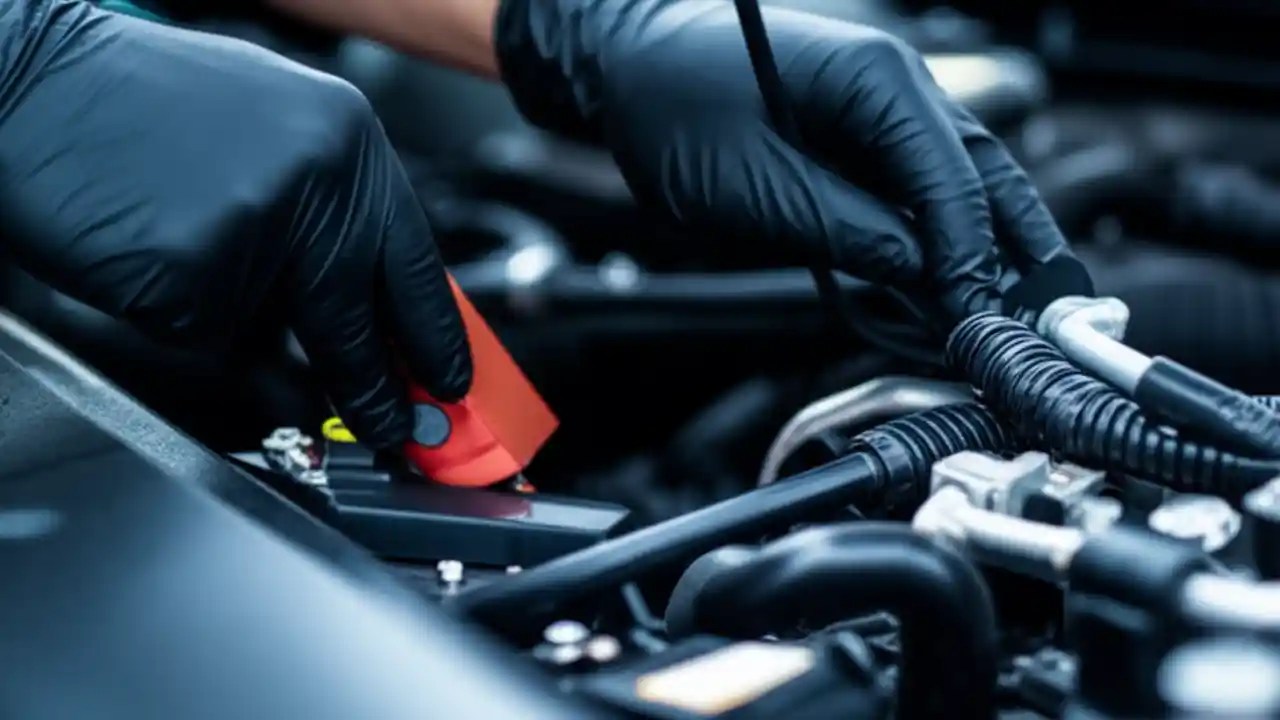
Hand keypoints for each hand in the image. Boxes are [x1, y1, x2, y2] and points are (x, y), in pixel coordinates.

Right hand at [0, 1, 470, 448]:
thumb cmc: (138, 104)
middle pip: (360, 318)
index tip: (453, 380)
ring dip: (231, 313)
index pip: (416, 264)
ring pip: (268, 329)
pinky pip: (204, 330)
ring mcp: (261, 229)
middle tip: (394, 426)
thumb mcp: (269, 132)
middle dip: (374, 384)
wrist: (32, 82)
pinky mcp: (197, 273)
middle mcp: (320, 179)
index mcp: (348, 139)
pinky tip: (146, 244)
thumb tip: (371, 302)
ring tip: (190, 252)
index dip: (435, 333)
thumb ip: (327, 213)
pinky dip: (175, 305)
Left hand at [495, 0, 1073, 316]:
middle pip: (983, 173)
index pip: (953, 179)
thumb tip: (926, 273)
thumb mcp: (755, 187)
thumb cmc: (671, 107)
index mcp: (877, 80)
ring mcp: (882, 105)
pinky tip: (957, 276)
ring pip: (962, 180)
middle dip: (1011, 247)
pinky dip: (942, 232)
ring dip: (989, 242)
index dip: (971, 259)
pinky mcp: (860, 133)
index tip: (982, 320)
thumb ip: (848, 229)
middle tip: (1045, 315)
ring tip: (1022, 305)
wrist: (622, 65)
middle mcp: (896, 84)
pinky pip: (918, 185)